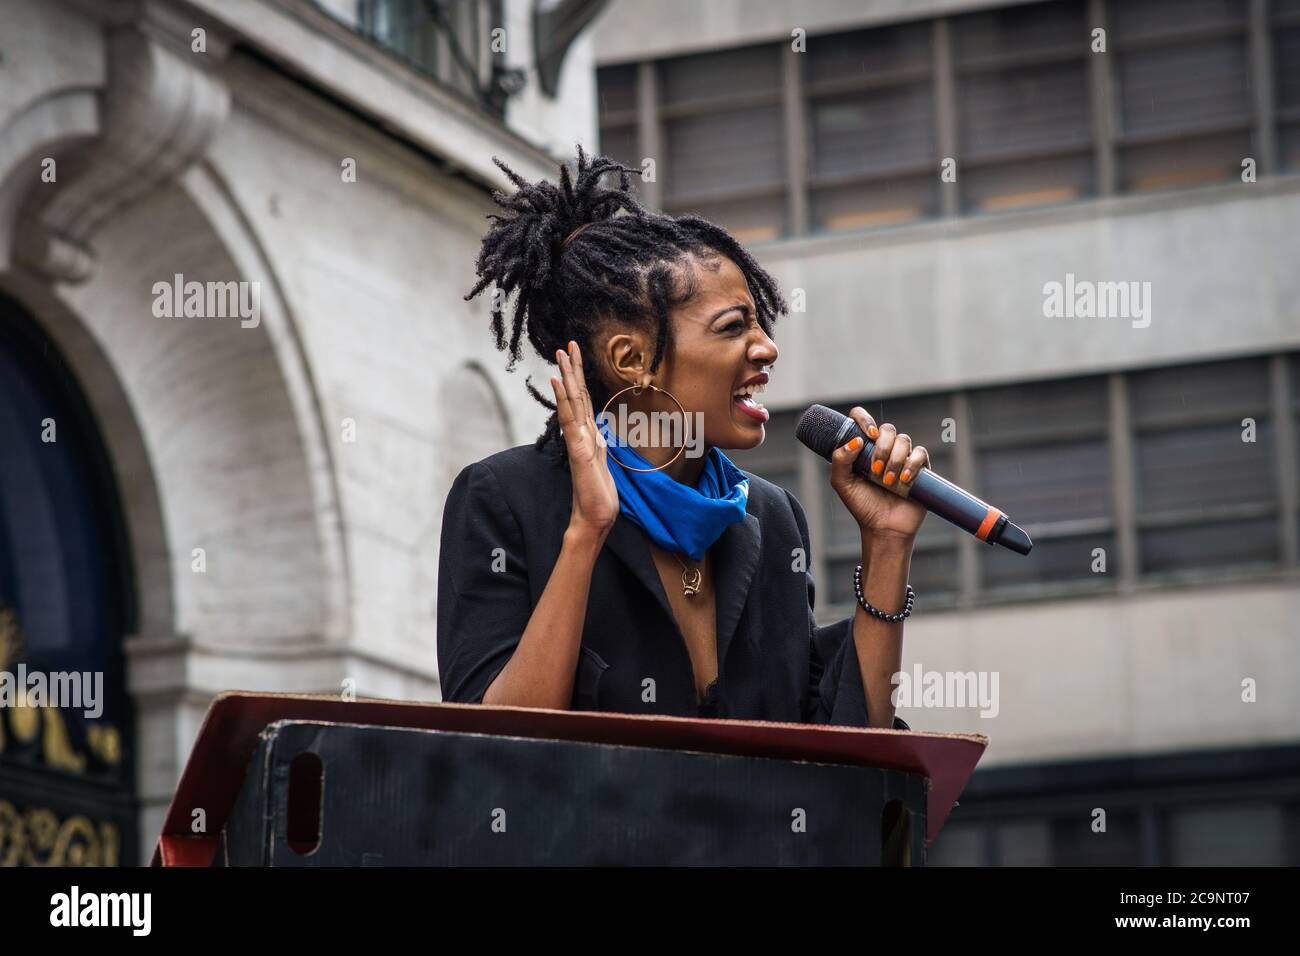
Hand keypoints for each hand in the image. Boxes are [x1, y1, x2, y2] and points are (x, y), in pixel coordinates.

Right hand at [551, 341, 618, 537]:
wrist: (595, 518)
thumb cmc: (598, 495)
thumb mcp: (603, 464)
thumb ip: (598, 446)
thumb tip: (598, 433)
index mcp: (589, 435)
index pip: (583, 401)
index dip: (579, 378)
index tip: (574, 357)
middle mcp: (582, 434)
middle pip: (576, 395)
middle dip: (572, 369)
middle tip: (565, 345)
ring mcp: (579, 441)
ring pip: (572, 402)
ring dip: (567, 377)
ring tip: (561, 355)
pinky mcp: (579, 451)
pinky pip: (570, 420)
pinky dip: (563, 399)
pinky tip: (559, 382)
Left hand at [829, 406, 930, 540]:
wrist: (883, 527)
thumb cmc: (862, 505)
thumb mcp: (842, 483)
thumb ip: (840, 460)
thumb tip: (854, 441)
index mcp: (864, 448)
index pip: (863, 419)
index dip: (865, 419)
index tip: (868, 435)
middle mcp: (884, 449)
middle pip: (887, 429)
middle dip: (882, 448)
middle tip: (875, 470)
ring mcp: (903, 457)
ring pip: (904, 440)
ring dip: (895, 460)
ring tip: (887, 481)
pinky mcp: (919, 468)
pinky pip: (920, 453)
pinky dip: (912, 464)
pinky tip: (903, 480)